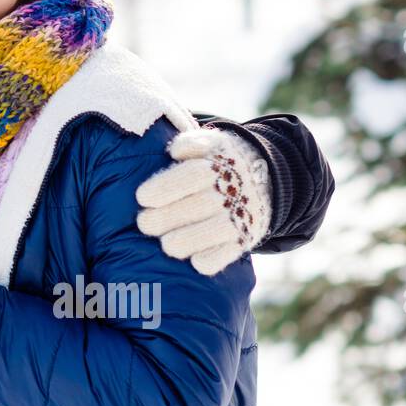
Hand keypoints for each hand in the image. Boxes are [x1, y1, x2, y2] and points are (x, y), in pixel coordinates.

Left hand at [136, 126, 272, 274]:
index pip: (191, 175)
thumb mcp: (208, 143)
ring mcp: (241, 215)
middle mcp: (231, 190)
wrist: (264, 177)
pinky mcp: (246, 236)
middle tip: (144, 224)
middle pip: (199, 205)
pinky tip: (194, 262)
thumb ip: (190, 144)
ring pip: (216, 230)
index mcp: (219, 164)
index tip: (142, 198)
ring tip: (166, 245)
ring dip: (188, 240)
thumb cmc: (218, 161)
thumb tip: (175, 151)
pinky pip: (231, 252)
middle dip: (167, 217)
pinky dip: (214, 259)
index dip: (165, 187)